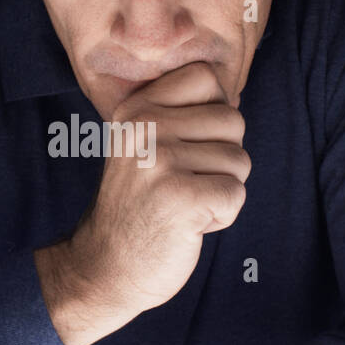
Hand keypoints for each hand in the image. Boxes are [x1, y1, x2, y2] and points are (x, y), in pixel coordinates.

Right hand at [35, 62, 249, 344]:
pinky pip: (236, 194)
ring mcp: (160, 162)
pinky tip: (189, 225)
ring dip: (221, 190)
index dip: (211, 116)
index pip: (206, 77)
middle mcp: (144, 128)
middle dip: (221, 159)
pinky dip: (221, 216)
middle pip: (232, 121)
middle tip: (183, 185)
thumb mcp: (143, 146)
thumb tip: (232, 97)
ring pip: (239, 161)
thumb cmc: (140, 206)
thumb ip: (178, 115)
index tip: (184, 147)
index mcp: (135, 108)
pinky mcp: (181, 199)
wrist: (104, 267)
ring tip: (183, 205)